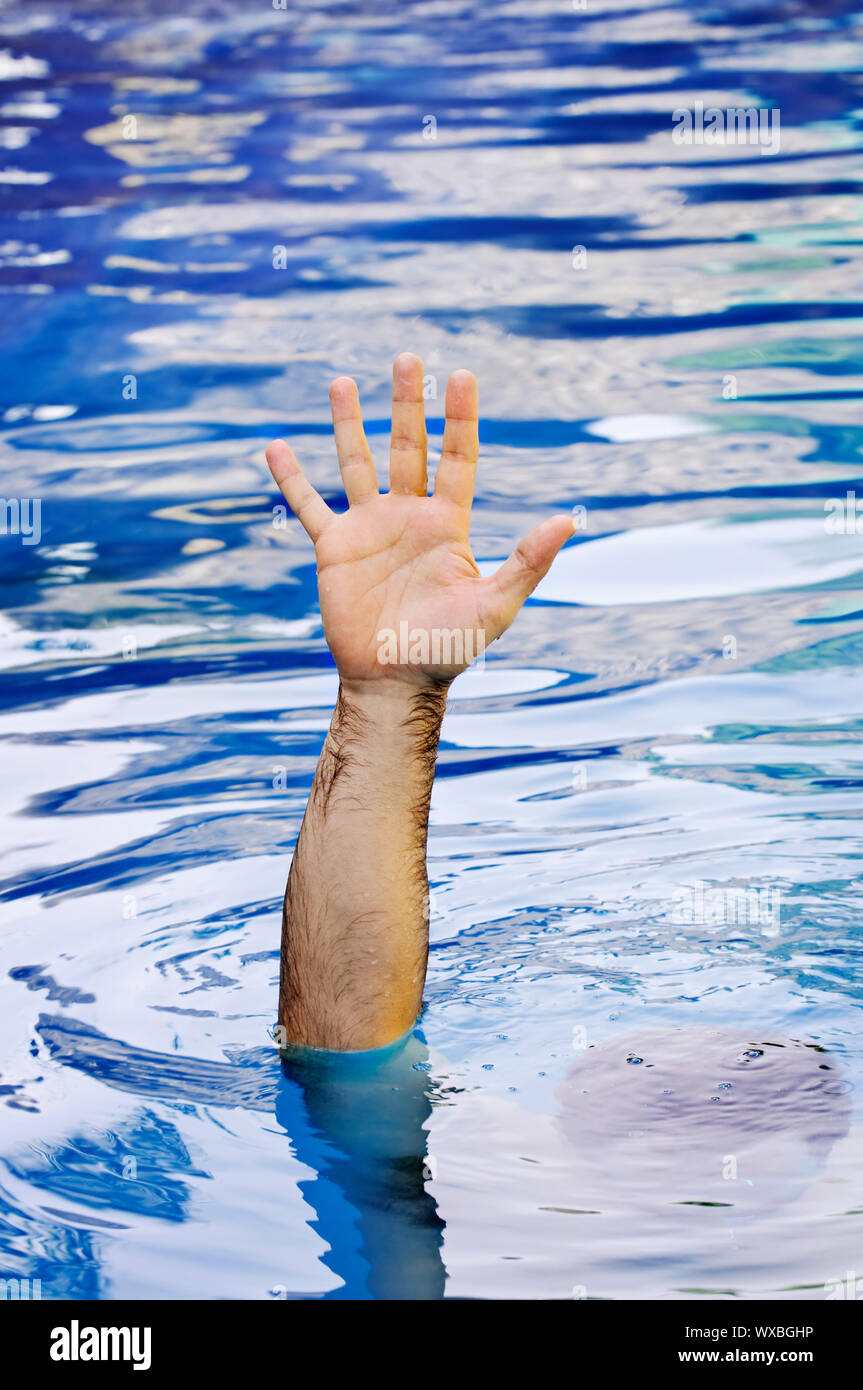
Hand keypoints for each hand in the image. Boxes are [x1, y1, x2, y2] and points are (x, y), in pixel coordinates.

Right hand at [266, 353, 574, 689]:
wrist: (395, 682)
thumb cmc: (449, 649)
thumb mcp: (496, 605)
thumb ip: (528, 560)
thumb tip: (570, 519)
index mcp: (447, 525)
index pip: (456, 459)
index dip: (459, 418)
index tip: (461, 375)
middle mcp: (408, 518)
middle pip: (408, 448)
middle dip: (408, 403)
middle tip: (407, 358)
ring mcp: (370, 530)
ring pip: (357, 463)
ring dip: (350, 424)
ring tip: (344, 381)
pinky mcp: (335, 550)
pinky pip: (310, 507)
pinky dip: (292, 479)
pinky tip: (275, 448)